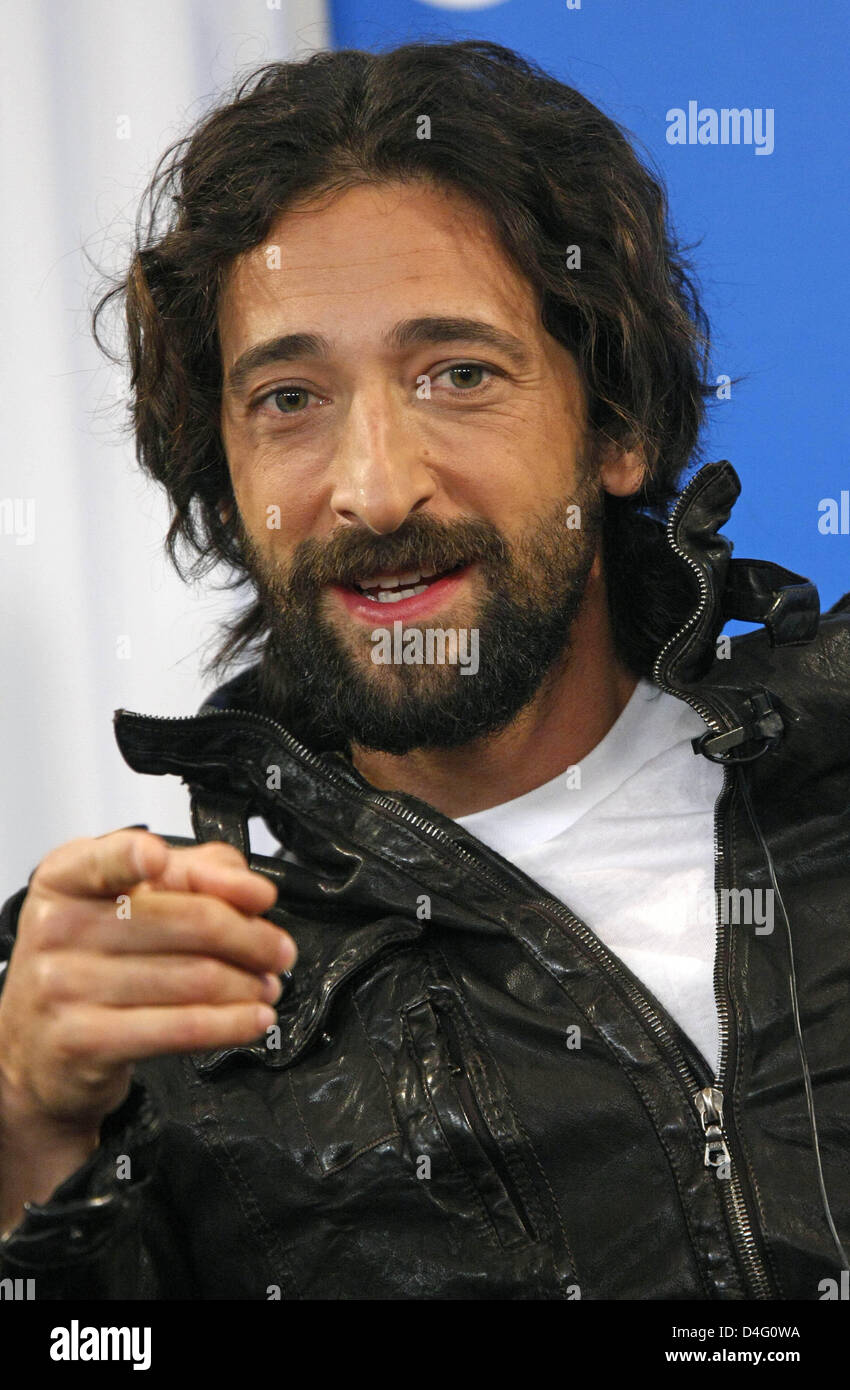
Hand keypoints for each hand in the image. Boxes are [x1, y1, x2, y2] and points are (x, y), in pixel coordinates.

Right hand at [0, 830, 293, 1136]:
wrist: (36, 1050)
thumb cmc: (88, 964)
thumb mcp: (125, 901)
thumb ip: (193, 874)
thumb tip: (250, 888)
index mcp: (67, 879)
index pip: (106, 860)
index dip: (137, 856)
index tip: (162, 860)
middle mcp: (58, 928)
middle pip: (186, 920)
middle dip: (252, 937)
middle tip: (277, 949)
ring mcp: (64, 987)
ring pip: (195, 977)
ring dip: (249, 984)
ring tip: (266, 985)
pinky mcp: (84, 1041)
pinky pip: (181, 1028)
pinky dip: (232, 1023)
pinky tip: (253, 1018)